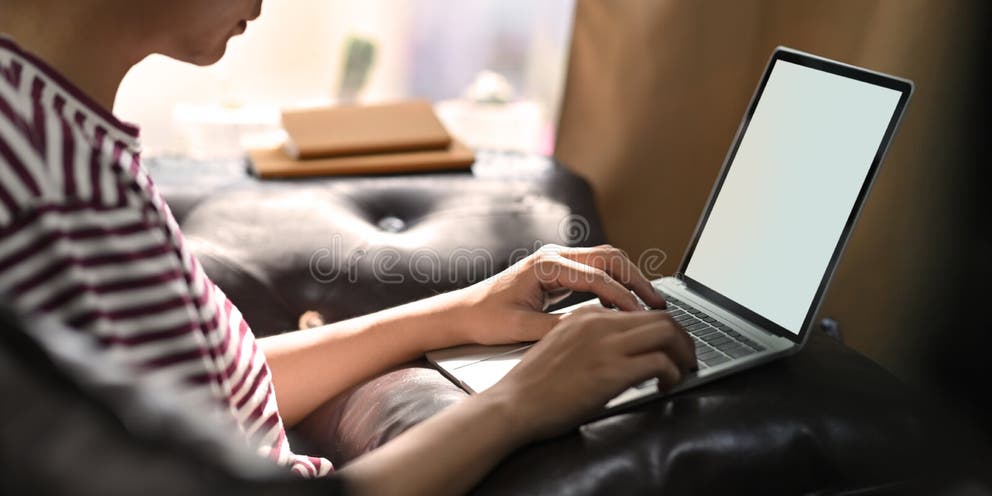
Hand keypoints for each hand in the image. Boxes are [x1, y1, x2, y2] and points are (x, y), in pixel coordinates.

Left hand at [457, 244, 667, 344]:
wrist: (461, 313)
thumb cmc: (485, 319)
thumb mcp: (522, 329)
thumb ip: (559, 327)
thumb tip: (593, 330)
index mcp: (546, 265)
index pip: (597, 278)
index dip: (623, 297)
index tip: (642, 316)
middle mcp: (554, 257)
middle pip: (609, 257)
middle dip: (636, 279)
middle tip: (659, 303)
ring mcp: (556, 261)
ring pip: (605, 260)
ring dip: (629, 278)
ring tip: (649, 302)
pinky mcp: (557, 272)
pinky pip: (595, 271)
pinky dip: (615, 283)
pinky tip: (623, 304)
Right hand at [485, 306, 695, 440]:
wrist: (513, 403)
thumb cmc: (533, 385)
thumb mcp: (561, 346)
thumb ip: (591, 340)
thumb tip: (621, 351)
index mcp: (586, 316)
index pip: (640, 311)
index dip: (662, 328)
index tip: (669, 345)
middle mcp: (598, 324)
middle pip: (661, 317)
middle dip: (682, 338)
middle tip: (687, 357)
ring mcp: (606, 346)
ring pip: (667, 333)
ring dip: (683, 353)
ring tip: (683, 370)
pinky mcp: (611, 372)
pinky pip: (661, 363)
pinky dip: (673, 374)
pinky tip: (666, 386)